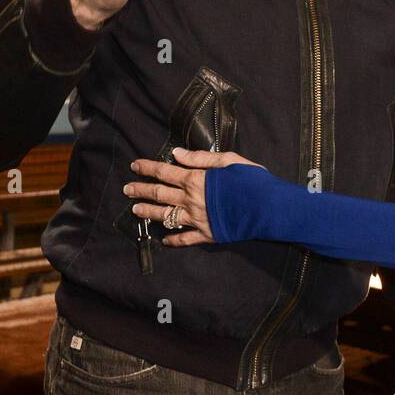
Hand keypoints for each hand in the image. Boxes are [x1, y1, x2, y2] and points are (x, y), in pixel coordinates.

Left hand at [124, 147, 258, 245]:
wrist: (268, 208)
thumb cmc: (252, 180)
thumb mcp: (229, 160)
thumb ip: (200, 158)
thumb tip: (176, 154)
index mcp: (195, 179)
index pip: (164, 172)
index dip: (147, 168)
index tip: (134, 166)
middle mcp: (191, 200)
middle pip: (159, 194)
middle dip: (140, 190)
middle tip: (127, 189)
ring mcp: (197, 219)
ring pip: (165, 216)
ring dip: (148, 212)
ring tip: (135, 210)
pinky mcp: (207, 235)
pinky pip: (185, 238)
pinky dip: (174, 240)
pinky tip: (165, 240)